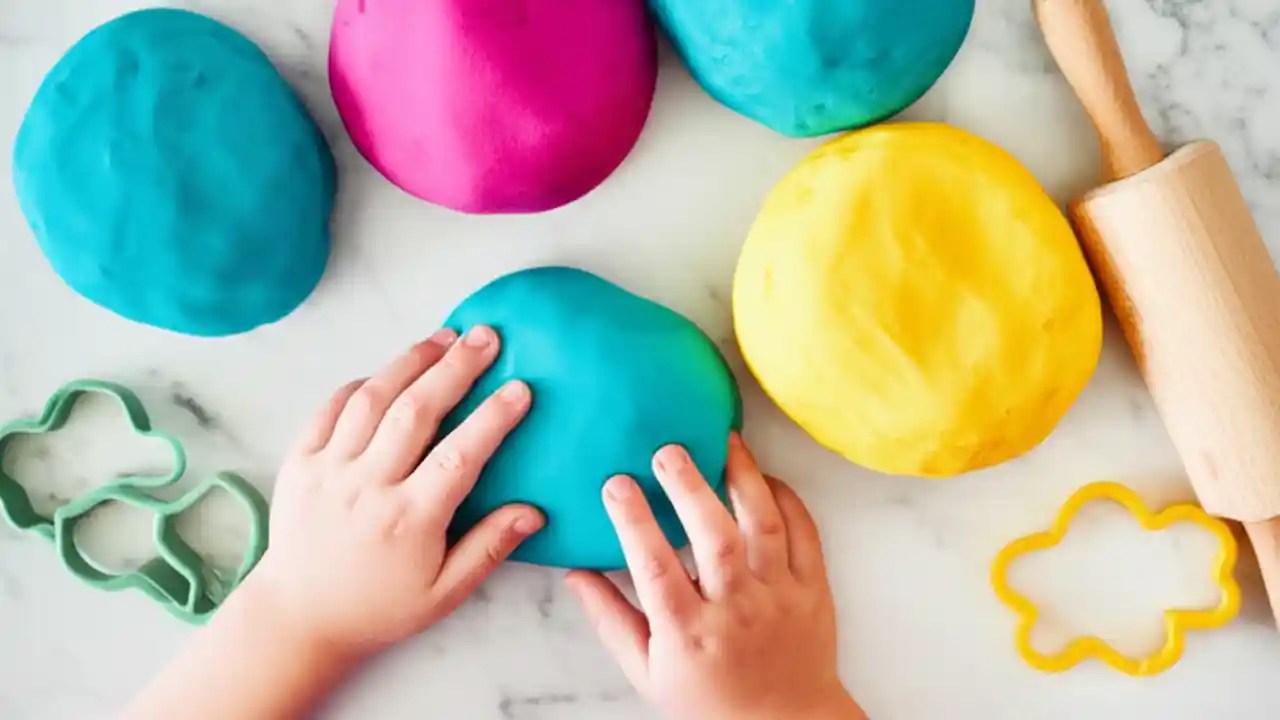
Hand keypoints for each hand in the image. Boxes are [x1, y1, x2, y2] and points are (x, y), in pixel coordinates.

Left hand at [247, 325, 543, 656]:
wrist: (297, 617)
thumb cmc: (378, 607)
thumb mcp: (443, 593)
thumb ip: (488, 549)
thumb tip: (533, 512)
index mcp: (409, 520)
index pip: (459, 456)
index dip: (492, 419)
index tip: (519, 388)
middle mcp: (367, 487)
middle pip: (416, 411)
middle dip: (455, 367)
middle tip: (486, 336)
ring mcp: (328, 470)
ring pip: (372, 399)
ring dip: (410, 362)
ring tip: (444, 338)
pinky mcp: (299, 462)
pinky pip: (331, 408)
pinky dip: (361, 384)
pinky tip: (389, 371)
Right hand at [566, 434, 863, 719]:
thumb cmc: (709, 700)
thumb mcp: (647, 672)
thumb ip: (611, 620)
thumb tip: (575, 572)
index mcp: (689, 633)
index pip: (655, 568)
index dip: (634, 522)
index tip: (615, 484)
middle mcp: (736, 611)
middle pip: (715, 538)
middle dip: (690, 488)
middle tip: (667, 449)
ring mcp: (780, 597)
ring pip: (764, 526)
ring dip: (742, 477)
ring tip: (722, 440)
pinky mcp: (814, 588)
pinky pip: (805, 533)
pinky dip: (786, 498)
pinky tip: (763, 475)